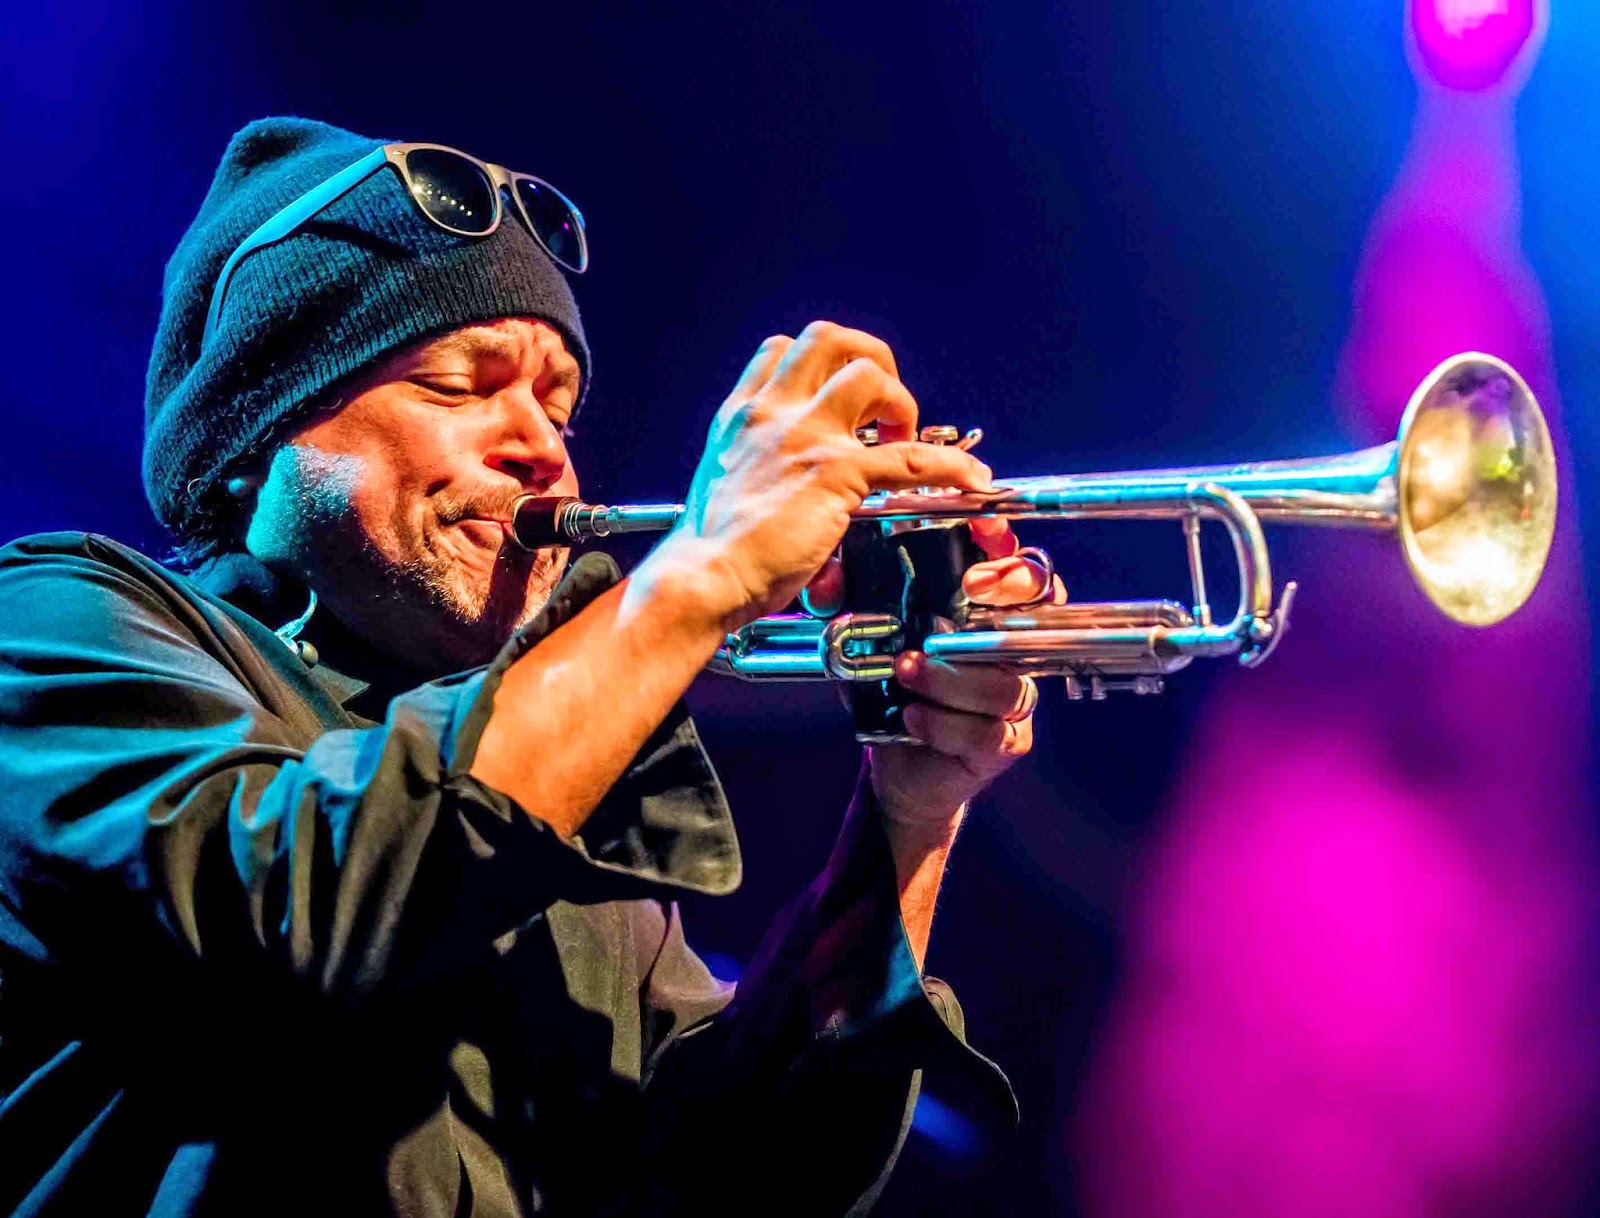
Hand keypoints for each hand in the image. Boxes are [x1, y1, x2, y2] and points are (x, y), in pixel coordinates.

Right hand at [640, 321, 993, 631]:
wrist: (702, 576)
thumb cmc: (710, 549)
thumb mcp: (722, 483)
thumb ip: (755, 464)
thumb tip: (787, 478)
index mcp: (742, 416)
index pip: (781, 351)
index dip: (822, 363)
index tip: (842, 392)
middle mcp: (771, 413)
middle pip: (828, 339)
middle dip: (868, 359)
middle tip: (883, 404)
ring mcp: (804, 437)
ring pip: (868, 376)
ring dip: (900, 400)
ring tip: (905, 435)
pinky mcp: (834, 473)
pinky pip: (910, 457)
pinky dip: (949, 465)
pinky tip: (967, 478)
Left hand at [863, 517, 1066, 832]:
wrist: (901, 767)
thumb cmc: (894, 692)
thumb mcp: (873, 640)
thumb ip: (855, 604)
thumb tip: (830, 579)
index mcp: (988, 616)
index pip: (1020, 567)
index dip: (1008, 547)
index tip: (985, 533)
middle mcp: (1012, 651)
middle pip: (1040, 609)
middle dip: (1008, 591)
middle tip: (968, 589)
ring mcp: (1014, 699)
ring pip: (1006, 681)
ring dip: (952, 674)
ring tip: (907, 669)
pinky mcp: (1005, 744)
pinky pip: (987, 731)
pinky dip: (944, 723)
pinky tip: (912, 716)